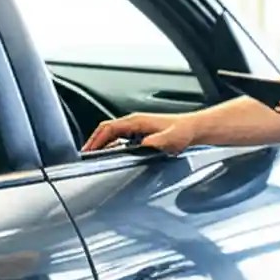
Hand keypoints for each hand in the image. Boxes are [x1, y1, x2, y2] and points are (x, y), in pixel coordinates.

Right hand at [81, 112, 198, 154]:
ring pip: (111, 134)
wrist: (194, 129)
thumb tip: (141, 147)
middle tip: (85, 156)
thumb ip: (154, 144)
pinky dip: (110, 146)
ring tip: (94, 157)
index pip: (108, 128)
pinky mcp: (141, 134)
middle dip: (94, 142)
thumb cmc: (183, 132)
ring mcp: (137, 128)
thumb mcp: (168, 140)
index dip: (96, 140)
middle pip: (106, 130)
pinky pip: (119, 139)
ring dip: (101, 144)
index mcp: (137, 121)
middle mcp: (134, 122)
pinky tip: (111, 156)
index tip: (88, 151)